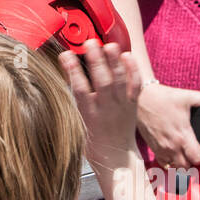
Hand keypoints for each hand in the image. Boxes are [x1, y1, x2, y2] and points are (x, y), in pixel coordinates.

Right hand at [59, 43, 141, 172]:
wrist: (115, 156)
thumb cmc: (91, 139)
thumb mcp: (76, 122)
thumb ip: (73, 100)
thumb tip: (63, 74)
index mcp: (88, 114)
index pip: (79, 89)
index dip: (72, 71)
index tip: (65, 55)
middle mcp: (106, 109)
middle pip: (103, 81)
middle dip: (96, 60)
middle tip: (90, 43)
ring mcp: (121, 106)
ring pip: (120, 81)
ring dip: (115, 61)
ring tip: (109, 45)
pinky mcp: (133, 105)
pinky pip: (135, 85)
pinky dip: (132, 70)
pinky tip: (127, 55)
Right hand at [136, 82, 199, 167]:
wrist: (141, 98)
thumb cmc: (163, 97)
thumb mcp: (188, 95)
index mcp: (183, 135)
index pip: (197, 159)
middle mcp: (171, 145)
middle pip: (186, 167)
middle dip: (193, 163)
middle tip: (195, 155)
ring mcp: (160, 148)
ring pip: (174, 168)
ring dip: (181, 164)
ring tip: (185, 156)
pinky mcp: (152, 147)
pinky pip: (162, 163)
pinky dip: (169, 162)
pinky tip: (173, 154)